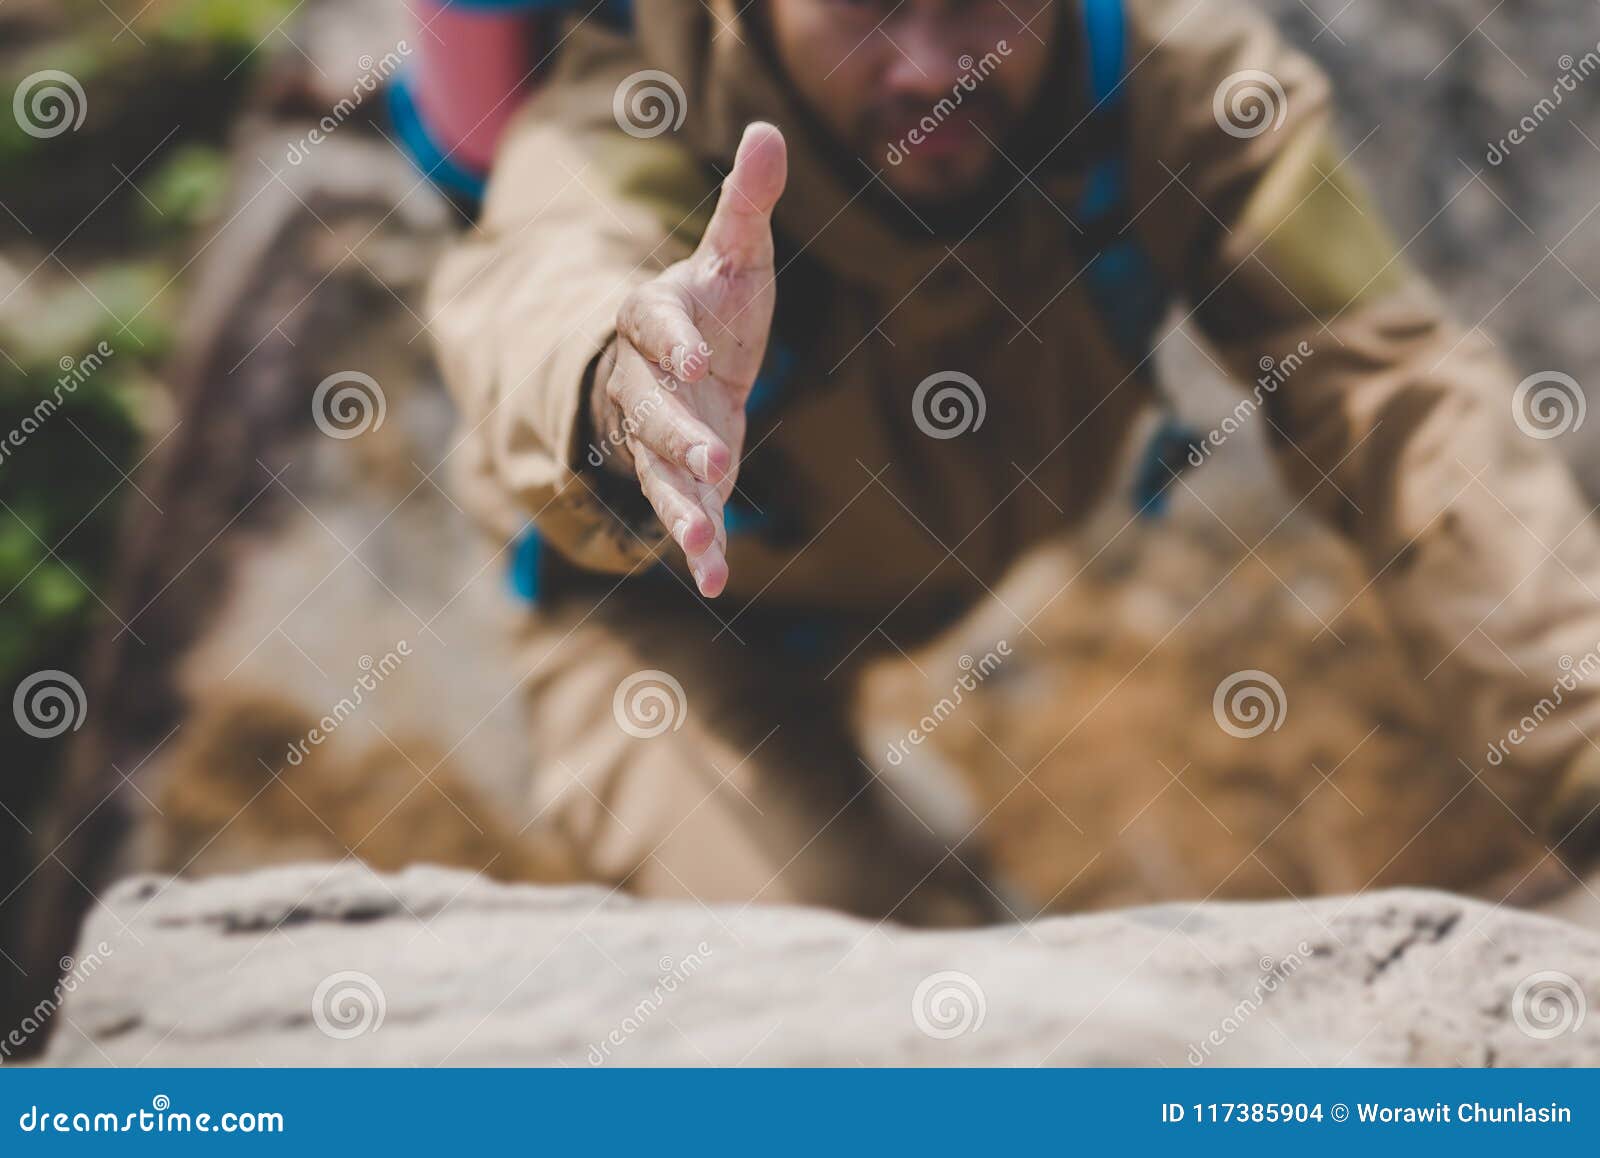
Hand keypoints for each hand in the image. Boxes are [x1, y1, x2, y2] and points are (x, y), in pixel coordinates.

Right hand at [590, 122, 787, 597]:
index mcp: (654, 316)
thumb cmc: (714, 299)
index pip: (653, 323)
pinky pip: (681, 510)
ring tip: (702, 545)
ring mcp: (655, 434)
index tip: (701, 359)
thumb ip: (747, 202)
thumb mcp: (735, 251)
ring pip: (656, 470)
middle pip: (651, 408)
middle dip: (678, 436)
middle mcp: (644, 380)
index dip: (672, 342)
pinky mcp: (678, 475)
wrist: (688, 358)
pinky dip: (698, 545)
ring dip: (679, 506)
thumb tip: (768, 130)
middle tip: (715, 461)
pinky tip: (717, 582)